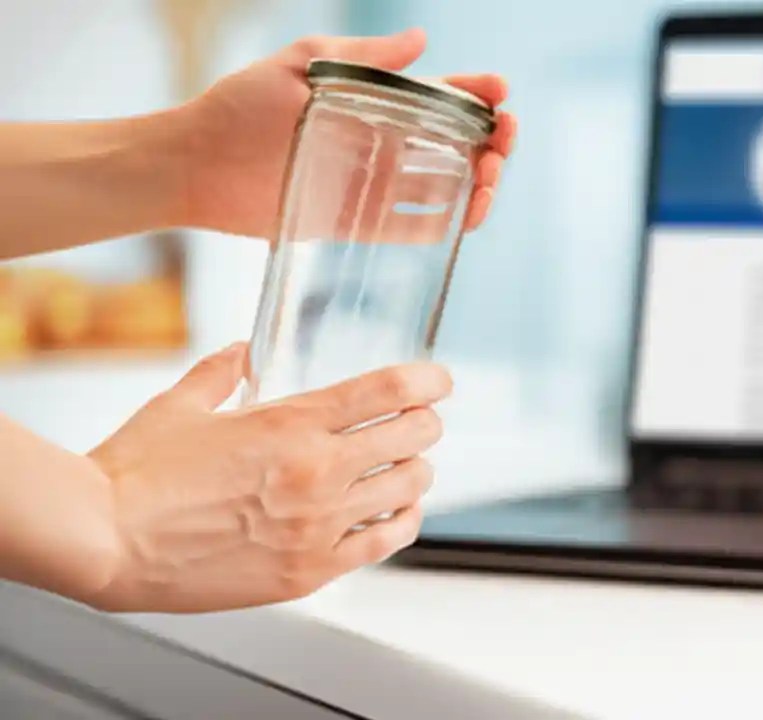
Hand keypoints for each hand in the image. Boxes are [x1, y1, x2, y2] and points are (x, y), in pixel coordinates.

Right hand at [84, 344, 449, 612]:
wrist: (104, 540)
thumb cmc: (134, 473)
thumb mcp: (180, 406)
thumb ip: (221, 372)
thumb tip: (242, 351)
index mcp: (291, 423)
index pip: (390, 391)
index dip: (428, 382)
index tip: (440, 382)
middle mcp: (317, 471)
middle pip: (413, 437)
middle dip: (426, 424)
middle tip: (422, 423)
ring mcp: (318, 524)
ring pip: (409, 489)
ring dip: (417, 471)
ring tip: (410, 466)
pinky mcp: (310, 570)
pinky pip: (384, 543)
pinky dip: (403, 522)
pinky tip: (401, 513)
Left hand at [177, 28, 516, 238]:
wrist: (193, 164)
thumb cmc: (238, 106)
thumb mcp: (302, 64)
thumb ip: (364, 57)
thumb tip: (422, 39)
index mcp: (378, 104)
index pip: (444, 99)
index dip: (479, 94)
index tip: (501, 92)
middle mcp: (384, 145)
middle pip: (459, 148)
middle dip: (494, 143)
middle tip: (502, 141)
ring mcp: (374, 186)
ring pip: (447, 189)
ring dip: (481, 184)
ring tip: (488, 177)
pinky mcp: (357, 224)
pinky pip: (412, 229)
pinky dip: (447, 225)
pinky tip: (467, 215)